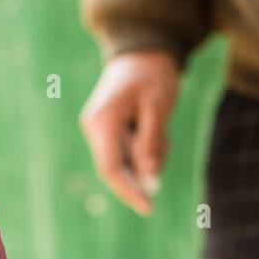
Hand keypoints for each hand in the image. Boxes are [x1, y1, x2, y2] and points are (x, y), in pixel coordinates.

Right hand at [78, 50, 179, 214]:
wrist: (142, 50)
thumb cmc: (152, 75)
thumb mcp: (158, 107)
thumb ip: (151, 144)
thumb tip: (149, 180)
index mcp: (103, 120)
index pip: (111, 168)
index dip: (129, 191)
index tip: (148, 208)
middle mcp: (94, 127)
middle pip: (116, 167)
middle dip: (143, 169)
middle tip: (165, 144)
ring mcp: (98, 128)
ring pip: (123, 160)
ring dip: (147, 155)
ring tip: (160, 125)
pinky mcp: (106, 129)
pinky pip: (126, 150)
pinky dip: (143, 148)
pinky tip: (153, 126)